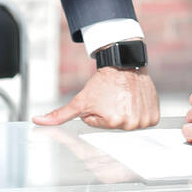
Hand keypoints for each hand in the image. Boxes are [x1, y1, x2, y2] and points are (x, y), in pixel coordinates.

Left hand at [33, 66, 158, 129]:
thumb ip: (58, 115)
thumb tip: (37, 122)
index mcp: (113, 122)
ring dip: (125, 114)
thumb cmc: (102, 82)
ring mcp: (144, 120)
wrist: (123, 64)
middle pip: (114, 127)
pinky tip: (134, 101)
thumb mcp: (80, 100)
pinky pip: (144, 121)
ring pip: (128, 124)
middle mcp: (131, 124)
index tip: (103, 102)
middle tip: (113, 100)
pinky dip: (139, 112)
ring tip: (123, 99)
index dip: (97, 114)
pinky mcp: (154, 116)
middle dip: (111, 115)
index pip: (99, 127)